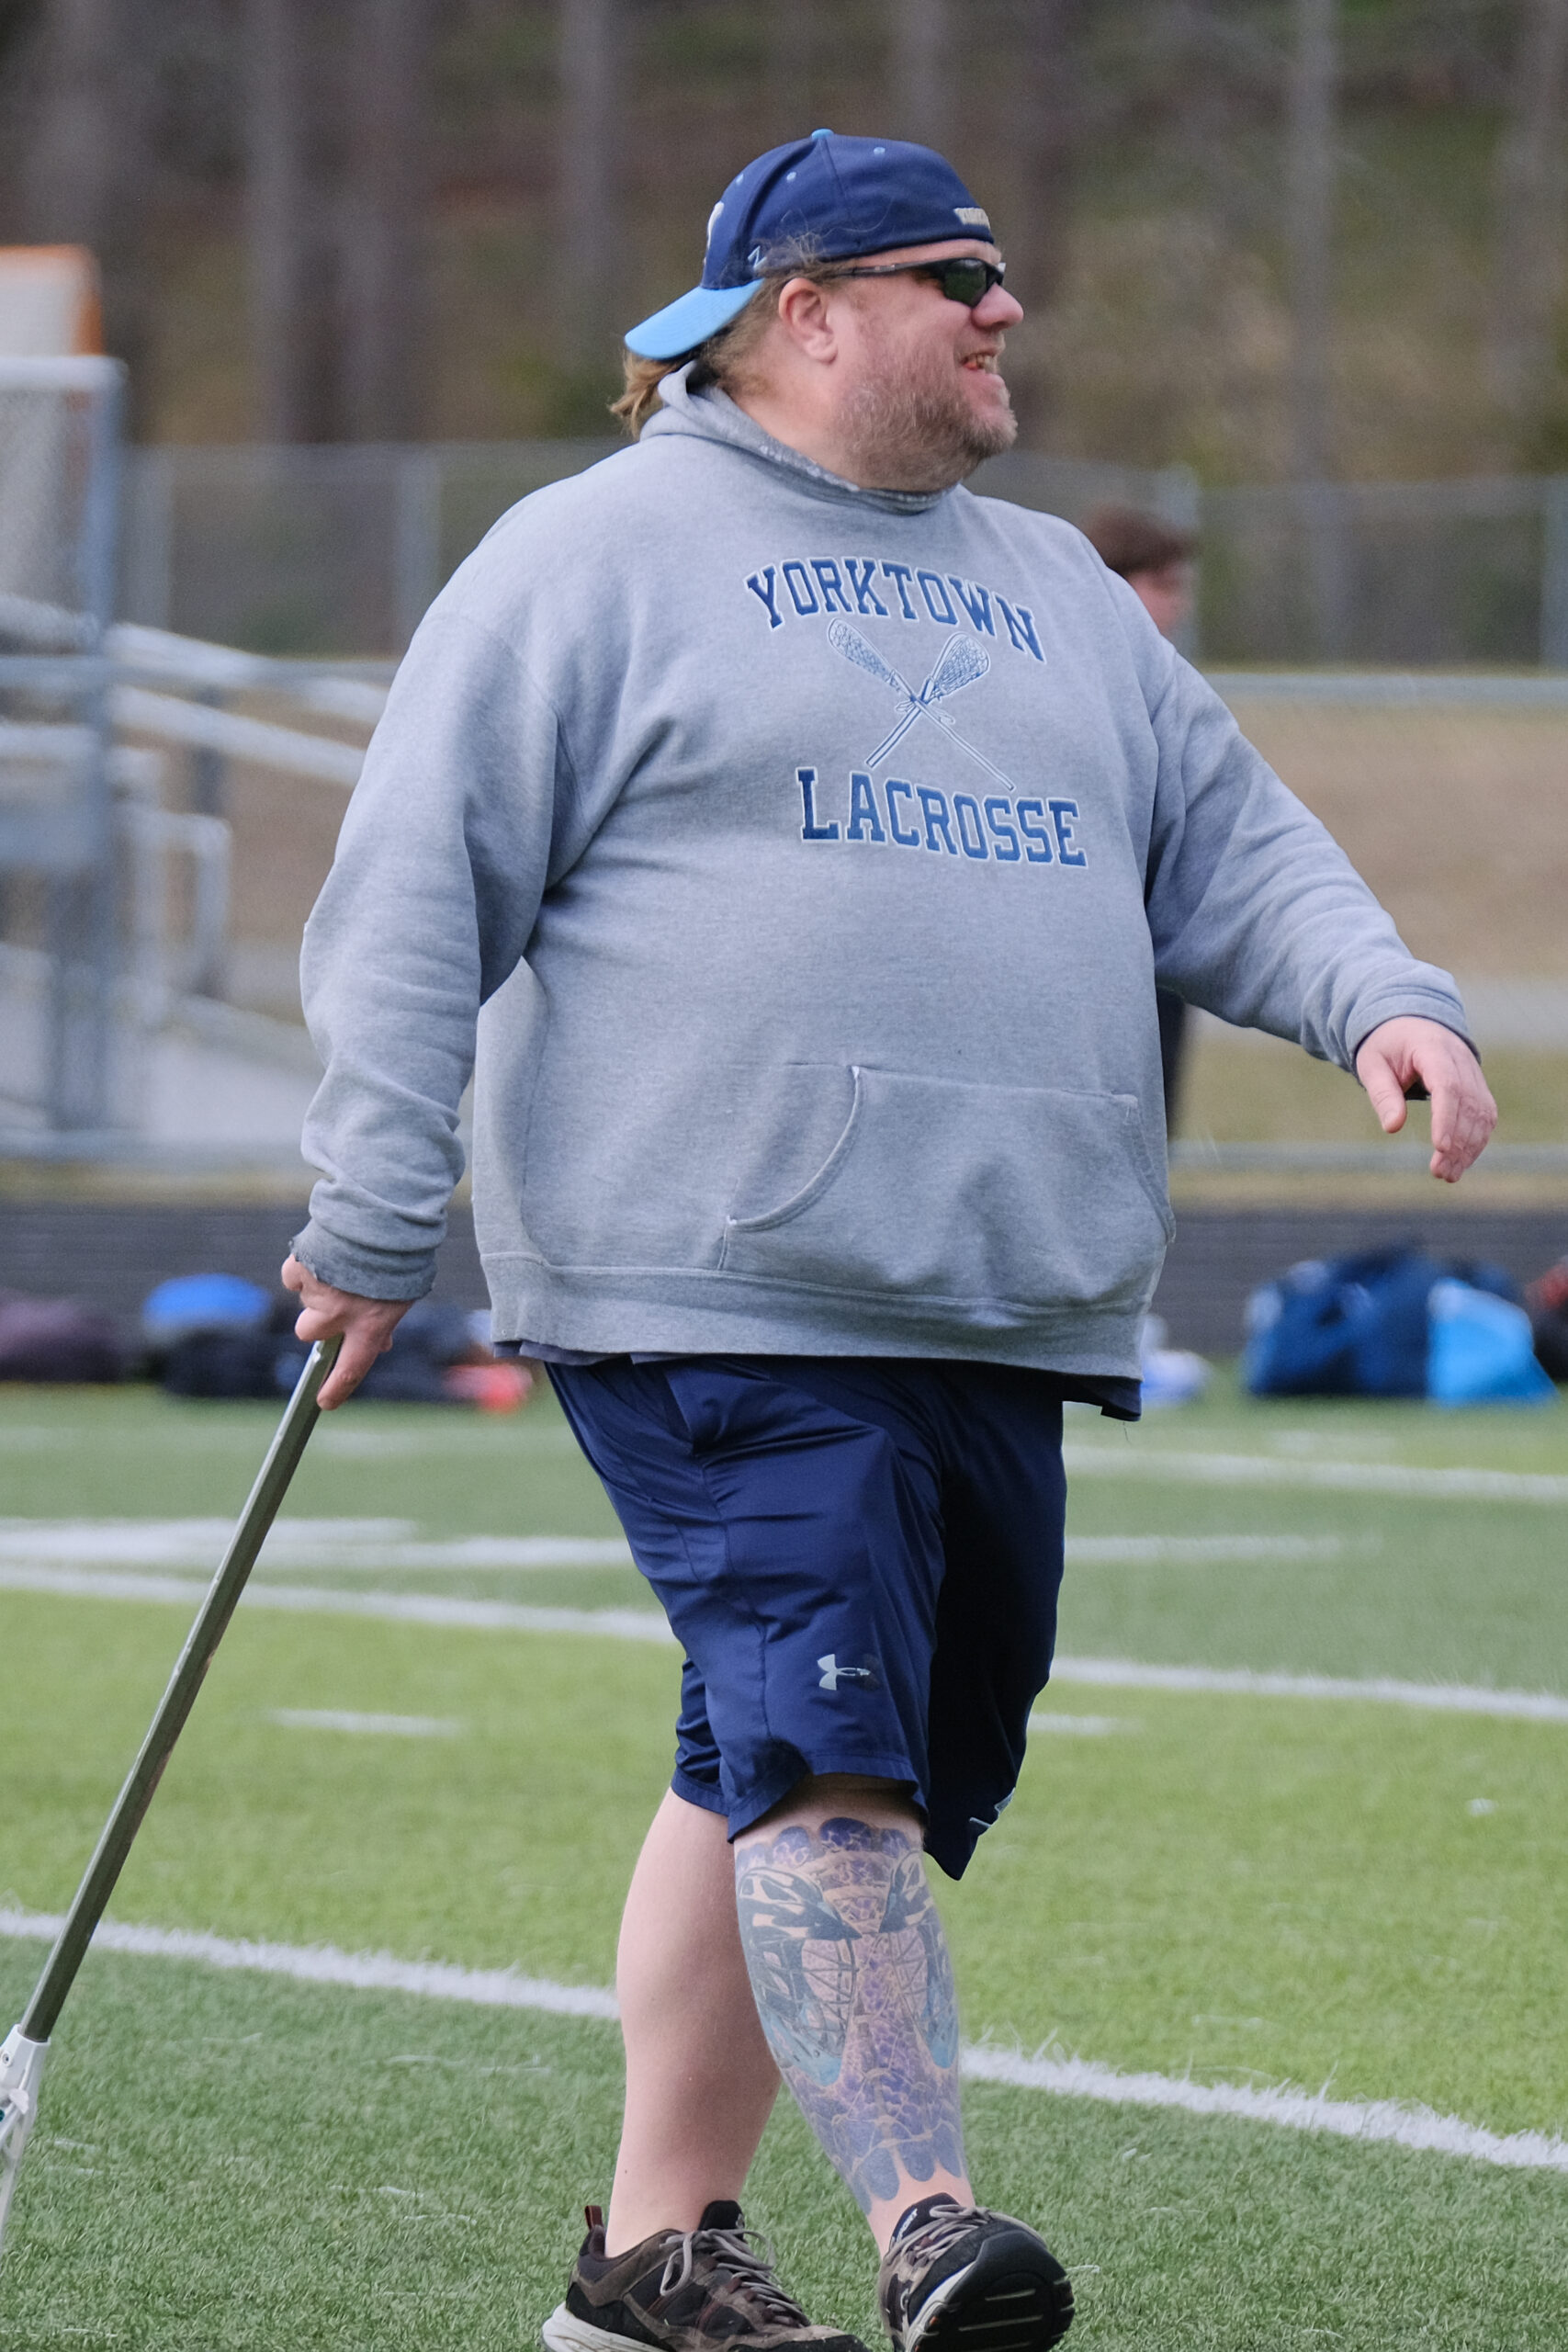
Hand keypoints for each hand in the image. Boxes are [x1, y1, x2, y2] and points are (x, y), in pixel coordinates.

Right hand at [281, 1255, 410, 1409]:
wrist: (384, 1216)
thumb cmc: (401, 1256)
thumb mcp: (404, 1296)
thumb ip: (387, 1322)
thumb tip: (382, 1343)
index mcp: (369, 1326)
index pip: (350, 1369)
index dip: (337, 1389)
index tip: (325, 1402)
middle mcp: (338, 1316)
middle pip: (310, 1333)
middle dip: (319, 1320)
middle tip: (335, 1301)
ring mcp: (317, 1293)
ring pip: (304, 1302)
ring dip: (316, 1291)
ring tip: (340, 1266)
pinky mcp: (300, 1268)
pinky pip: (294, 1276)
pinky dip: (304, 1269)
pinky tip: (324, 1253)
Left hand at [1354, 1018, 1495, 1182]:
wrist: (1410, 1023)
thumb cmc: (1386, 1045)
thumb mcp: (1372, 1065)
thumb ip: (1383, 1094)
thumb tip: (1392, 1127)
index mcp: (1433, 1047)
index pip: (1447, 1085)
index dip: (1446, 1117)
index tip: (1439, 1147)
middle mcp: (1461, 1059)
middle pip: (1468, 1103)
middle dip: (1457, 1141)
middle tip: (1439, 1173)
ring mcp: (1474, 1072)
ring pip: (1482, 1113)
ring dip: (1469, 1147)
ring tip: (1448, 1175)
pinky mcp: (1478, 1086)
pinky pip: (1485, 1115)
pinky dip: (1476, 1140)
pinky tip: (1461, 1162)